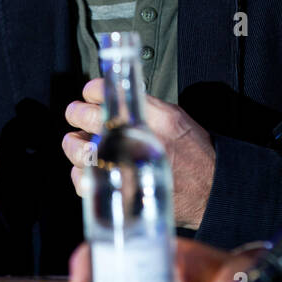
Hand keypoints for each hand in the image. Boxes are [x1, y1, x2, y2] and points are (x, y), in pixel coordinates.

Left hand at [63, 78, 215, 229]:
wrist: (209, 188)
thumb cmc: (196, 154)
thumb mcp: (175, 116)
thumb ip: (146, 107)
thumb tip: (119, 100)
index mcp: (148, 115)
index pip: (104, 91)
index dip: (92, 90)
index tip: (90, 94)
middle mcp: (133, 138)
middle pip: (85, 116)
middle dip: (76, 112)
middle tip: (76, 113)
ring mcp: (121, 166)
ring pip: (78, 149)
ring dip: (73, 143)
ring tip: (74, 141)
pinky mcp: (117, 191)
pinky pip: (83, 181)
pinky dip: (79, 174)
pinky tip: (85, 169)